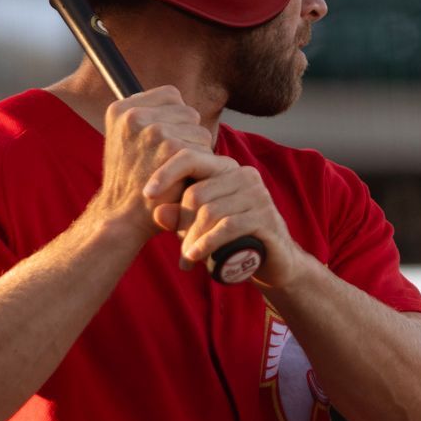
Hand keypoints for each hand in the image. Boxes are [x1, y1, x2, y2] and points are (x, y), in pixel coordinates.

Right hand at [90, 88, 212, 237]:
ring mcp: (153, 130)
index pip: (170, 95)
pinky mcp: (171, 148)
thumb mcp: (127, 141)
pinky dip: (202, 165)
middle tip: (172, 161)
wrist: (121, 217)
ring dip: (196, 151)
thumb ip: (148, 118)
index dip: (177, 118)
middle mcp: (134, 115)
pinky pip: (205, 148)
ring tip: (176, 171)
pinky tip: (184, 180)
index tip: (170, 141)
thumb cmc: (130, 182)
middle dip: (188, 135)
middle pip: (188, 112)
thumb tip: (180, 103)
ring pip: (199, 130)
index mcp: (121, 109)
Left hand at [144, 150, 306, 285]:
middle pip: (196, 193)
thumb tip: (157, 211)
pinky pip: (228, 226)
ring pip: (210, 212)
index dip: (166, 173)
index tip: (146, 194)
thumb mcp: (200, 228)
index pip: (190, 158)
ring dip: (193, 239)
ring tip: (187, 259)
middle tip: (181, 250)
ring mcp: (258, 195)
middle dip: (183, 225)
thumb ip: (179, 218)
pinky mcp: (266, 217)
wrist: (274, 262)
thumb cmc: (233, 240)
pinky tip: (194, 256)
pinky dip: (207, 243)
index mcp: (226, 169)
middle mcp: (244, 175)